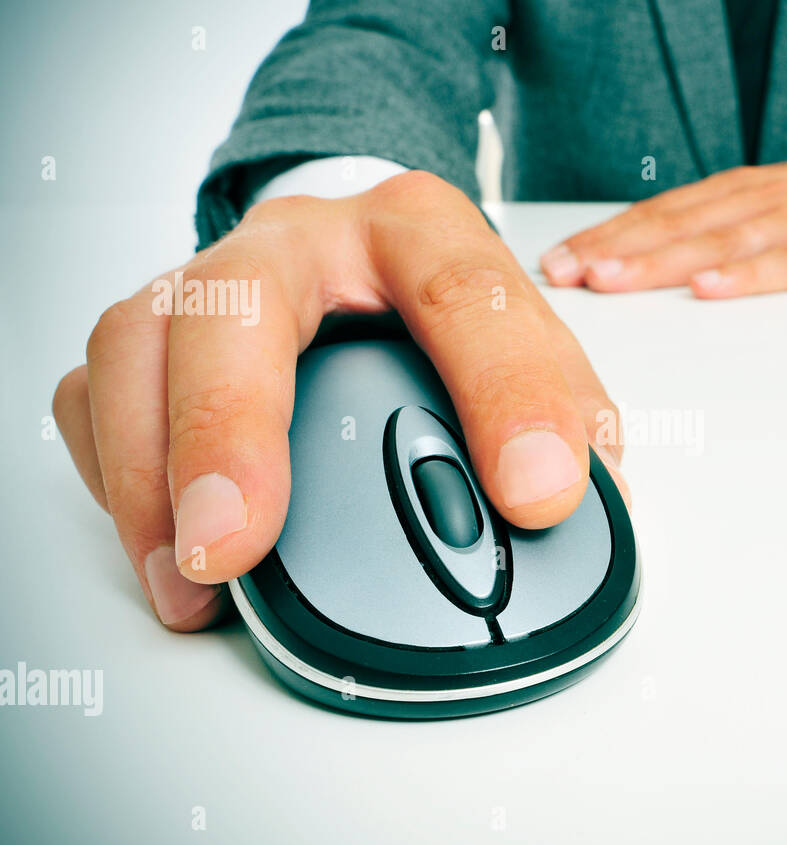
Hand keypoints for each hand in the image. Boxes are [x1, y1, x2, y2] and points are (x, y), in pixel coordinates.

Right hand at [53, 171, 623, 630]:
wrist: (363, 254)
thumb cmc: (447, 305)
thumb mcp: (532, 344)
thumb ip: (572, 419)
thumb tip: (595, 510)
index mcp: (422, 232)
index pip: (467, 293)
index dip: (507, 396)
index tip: (533, 495)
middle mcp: (304, 241)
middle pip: (242, 305)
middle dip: (232, 426)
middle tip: (243, 543)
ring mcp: (214, 276)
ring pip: (139, 343)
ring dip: (153, 471)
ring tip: (195, 576)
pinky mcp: (154, 329)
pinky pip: (97, 390)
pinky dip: (116, 477)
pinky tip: (164, 549)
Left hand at [540, 137, 786, 296]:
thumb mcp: (775, 210)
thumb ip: (721, 233)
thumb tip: (654, 264)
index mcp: (740, 194)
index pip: (661, 214)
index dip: (606, 236)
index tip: (557, 263)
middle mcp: (759, 200)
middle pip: (676, 225)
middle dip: (613, 250)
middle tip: (562, 275)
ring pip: (718, 241)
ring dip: (659, 260)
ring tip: (609, 279)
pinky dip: (746, 276)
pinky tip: (708, 290)